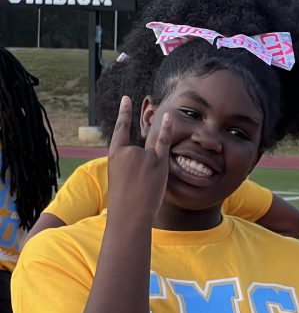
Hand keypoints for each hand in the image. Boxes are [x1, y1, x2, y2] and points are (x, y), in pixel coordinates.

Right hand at [107, 96, 171, 223]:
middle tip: (137, 186)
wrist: (130, 214)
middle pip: (142, 151)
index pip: (120, 128)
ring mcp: (144, 155)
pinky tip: (169, 117)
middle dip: (143, 169)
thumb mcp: (120, 176)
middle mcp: (129, 150)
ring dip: (152, 172)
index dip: (124, 113)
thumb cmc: (125, 200)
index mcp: (114, 153)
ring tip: (144, 187)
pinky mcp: (159, 163)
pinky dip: (167, 131)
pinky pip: (164, 143)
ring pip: (154, 156)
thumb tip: (147, 153)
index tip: (127, 99)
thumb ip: (130, 162)